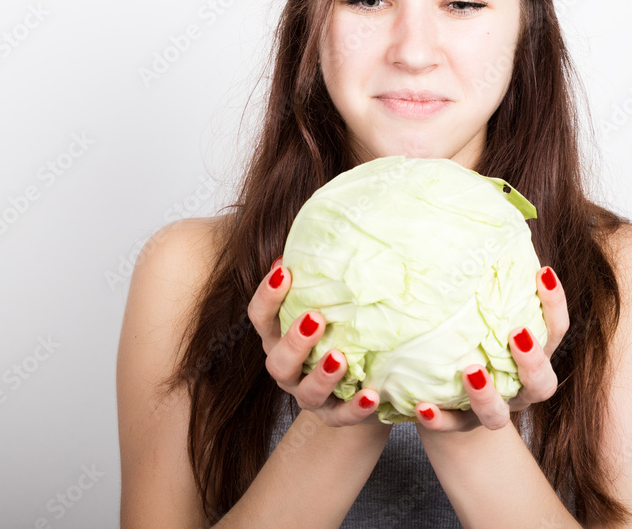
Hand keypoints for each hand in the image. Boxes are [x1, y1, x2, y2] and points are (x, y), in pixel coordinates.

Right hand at [246, 256, 383, 427]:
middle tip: (315, 317)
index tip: (284, 270)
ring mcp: (308, 395)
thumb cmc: (342, 326)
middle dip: (294, 340)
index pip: (260, 317)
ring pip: (305, 393)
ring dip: (321, 376)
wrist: (364, 377)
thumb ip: (326, 271)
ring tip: (340, 358)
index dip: (268, 295)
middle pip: (277, 360)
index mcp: (278, 336)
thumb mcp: (333, 299)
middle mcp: (287, 368)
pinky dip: (355, 408)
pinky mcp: (335, 416)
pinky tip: (371, 394)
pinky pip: (342, 417)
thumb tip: (336, 213)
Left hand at [415, 266, 568, 431]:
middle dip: (532, 360)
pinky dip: (439, 420)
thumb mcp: (482, 309)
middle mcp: (519, 387)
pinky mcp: (459, 427)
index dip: (554, 304)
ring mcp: (493, 410)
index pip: (555, 329)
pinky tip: (422, 406)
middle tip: (516, 332)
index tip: (542, 273)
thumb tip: (484, 212)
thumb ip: (487, 276)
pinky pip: (450, 429)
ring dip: (487, 396)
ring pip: (500, 415)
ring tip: (469, 371)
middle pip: (542, 383)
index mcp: (532, 353)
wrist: (446, 395)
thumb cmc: (470, 337)